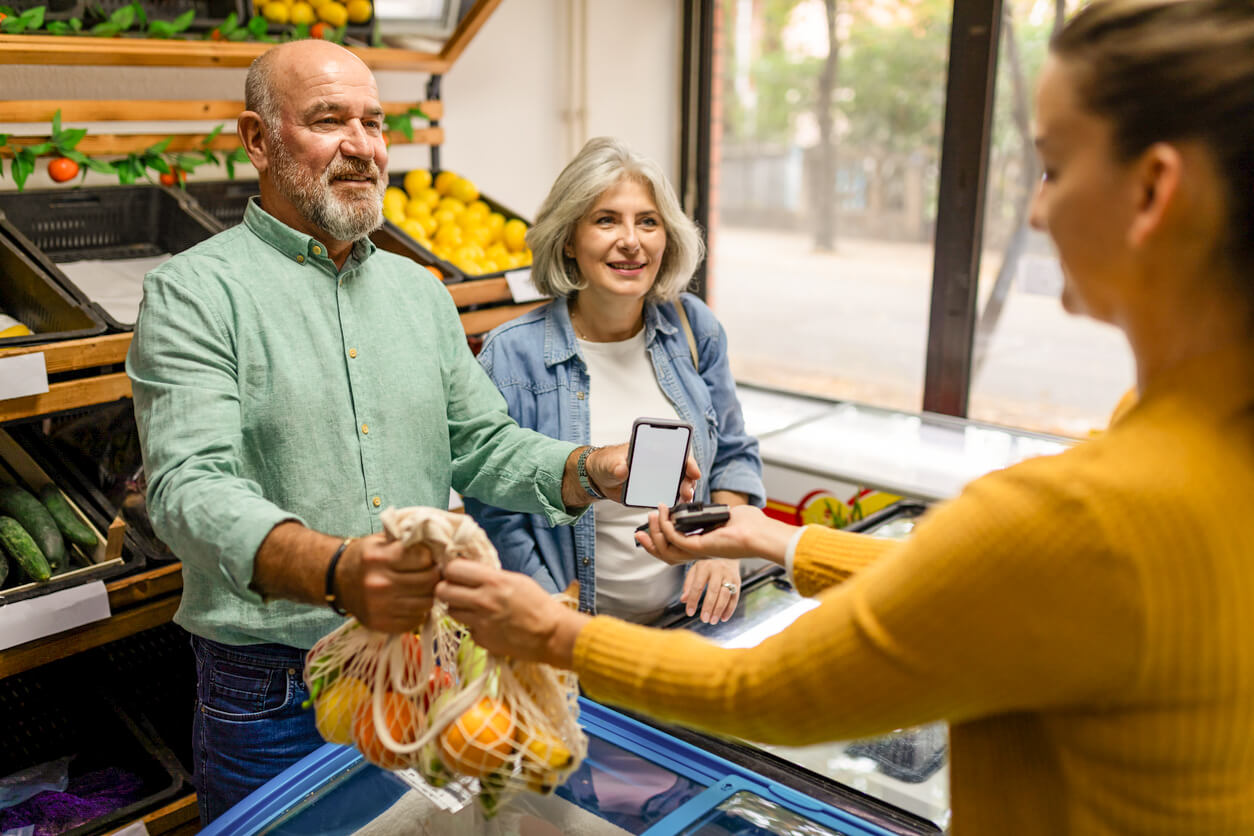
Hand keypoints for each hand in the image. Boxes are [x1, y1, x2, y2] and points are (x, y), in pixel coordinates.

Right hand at [335, 533, 439, 633]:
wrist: (337, 580)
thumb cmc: (366, 557)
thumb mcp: (381, 541)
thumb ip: (407, 542)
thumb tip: (440, 545)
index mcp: (379, 558)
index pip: (423, 558)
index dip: (429, 557)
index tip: (428, 558)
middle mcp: (378, 584)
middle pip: (427, 582)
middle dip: (434, 576)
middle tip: (433, 573)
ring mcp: (379, 607)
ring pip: (425, 603)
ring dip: (429, 595)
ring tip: (423, 588)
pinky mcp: (380, 624)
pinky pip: (415, 620)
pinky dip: (419, 612)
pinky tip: (412, 602)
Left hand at [436, 559, 589, 667]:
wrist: (552, 635)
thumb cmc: (538, 604)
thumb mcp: (516, 580)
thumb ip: (490, 575)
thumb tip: (468, 571)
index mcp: (493, 581)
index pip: (453, 569)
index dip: (451, 570)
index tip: (456, 573)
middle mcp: (482, 601)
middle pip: (442, 591)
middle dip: (446, 589)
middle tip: (455, 590)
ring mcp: (480, 623)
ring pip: (450, 611)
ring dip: (458, 607)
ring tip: (472, 607)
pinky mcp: (481, 640)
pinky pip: (466, 629)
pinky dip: (473, 626)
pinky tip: (488, 624)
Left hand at [586, 445, 700, 504]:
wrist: (599, 478)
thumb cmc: (606, 463)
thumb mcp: (609, 463)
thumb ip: (615, 466)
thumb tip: (622, 469)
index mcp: (650, 448)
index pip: (675, 451)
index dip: (687, 460)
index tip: (692, 470)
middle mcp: (658, 461)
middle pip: (682, 468)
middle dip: (689, 479)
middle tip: (686, 490)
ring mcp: (658, 476)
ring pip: (679, 482)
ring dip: (685, 490)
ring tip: (684, 499)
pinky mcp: (653, 489)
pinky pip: (668, 493)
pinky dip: (674, 499)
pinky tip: (675, 505)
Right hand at [636, 503, 794, 565]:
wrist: (761, 533)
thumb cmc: (752, 525)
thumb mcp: (727, 515)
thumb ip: (713, 513)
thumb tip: (708, 508)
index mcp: (705, 545)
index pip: (677, 547)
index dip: (661, 540)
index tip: (652, 526)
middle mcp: (700, 551)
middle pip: (667, 553)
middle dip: (651, 542)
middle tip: (639, 531)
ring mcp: (699, 551)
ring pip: (667, 549)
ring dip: (656, 532)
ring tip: (652, 515)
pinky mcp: (700, 548)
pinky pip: (675, 539)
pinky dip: (666, 526)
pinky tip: (664, 514)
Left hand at [680, 558, 740, 622]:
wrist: (727, 553)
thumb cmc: (707, 564)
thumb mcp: (695, 569)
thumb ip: (689, 584)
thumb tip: (683, 600)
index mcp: (704, 566)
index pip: (697, 586)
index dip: (693, 600)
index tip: (690, 613)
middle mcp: (718, 570)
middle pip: (713, 591)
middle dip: (708, 607)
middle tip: (704, 620)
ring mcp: (729, 575)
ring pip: (725, 595)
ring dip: (719, 610)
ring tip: (712, 621)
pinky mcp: (738, 581)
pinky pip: (735, 597)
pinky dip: (729, 609)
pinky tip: (723, 618)